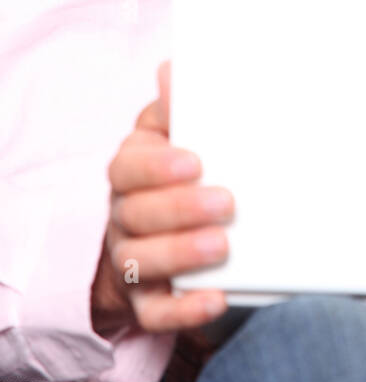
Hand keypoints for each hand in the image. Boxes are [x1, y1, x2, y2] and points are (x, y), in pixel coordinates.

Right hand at [90, 61, 232, 335]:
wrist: (161, 230)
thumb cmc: (177, 171)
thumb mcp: (174, 134)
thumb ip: (177, 108)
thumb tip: (173, 68)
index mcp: (130, 170)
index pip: (128, 167)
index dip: (157, 166)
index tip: (195, 160)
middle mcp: (124, 215)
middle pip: (137, 214)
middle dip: (180, 209)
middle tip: (225, 202)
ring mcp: (131, 259)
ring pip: (142, 262)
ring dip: (182, 253)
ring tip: (223, 245)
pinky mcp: (146, 301)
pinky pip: (156, 313)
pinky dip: (183, 310)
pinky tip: (215, 298)